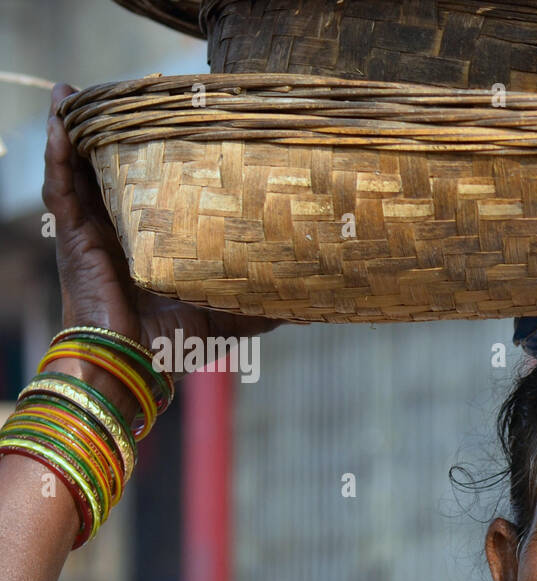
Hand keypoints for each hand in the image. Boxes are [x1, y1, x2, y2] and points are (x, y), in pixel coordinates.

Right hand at [42, 83, 279, 365]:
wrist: (134, 367)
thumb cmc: (174, 346)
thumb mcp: (228, 315)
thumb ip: (261, 301)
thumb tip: (310, 296)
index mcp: (146, 242)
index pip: (149, 188)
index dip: (153, 157)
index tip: (171, 122)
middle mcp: (115, 231)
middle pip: (111, 169)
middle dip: (113, 132)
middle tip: (125, 93)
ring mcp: (90, 232)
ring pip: (79, 168)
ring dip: (75, 129)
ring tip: (73, 91)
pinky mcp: (72, 238)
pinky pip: (60, 186)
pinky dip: (58, 152)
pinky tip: (62, 119)